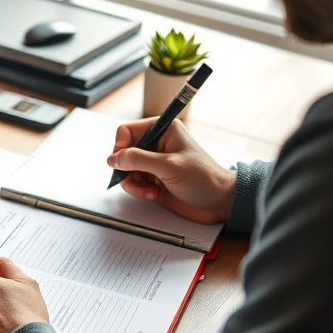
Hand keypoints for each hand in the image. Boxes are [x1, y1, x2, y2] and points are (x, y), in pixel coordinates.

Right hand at [107, 118, 235, 223]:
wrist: (219, 202)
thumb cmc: (204, 178)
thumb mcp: (169, 166)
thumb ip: (138, 160)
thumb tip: (113, 158)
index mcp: (163, 130)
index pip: (128, 131)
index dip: (120, 146)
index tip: (120, 161)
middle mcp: (156, 144)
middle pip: (124, 152)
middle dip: (126, 169)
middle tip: (134, 179)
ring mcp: (154, 163)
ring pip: (126, 169)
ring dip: (133, 182)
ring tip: (148, 190)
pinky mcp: (153, 179)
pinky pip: (133, 183)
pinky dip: (139, 190)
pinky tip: (153, 194)